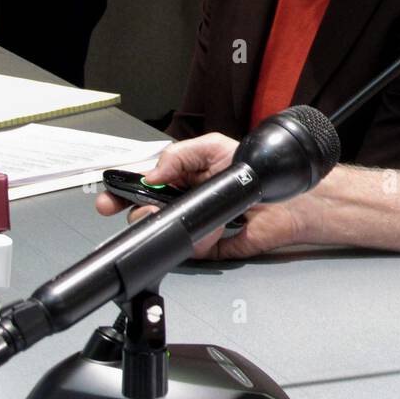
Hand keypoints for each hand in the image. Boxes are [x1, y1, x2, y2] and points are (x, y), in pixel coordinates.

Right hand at [93, 133, 299, 259]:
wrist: (290, 199)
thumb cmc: (254, 169)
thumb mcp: (213, 148)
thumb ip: (179, 155)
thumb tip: (151, 174)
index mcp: (178, 177)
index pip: (139, 187)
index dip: (120, 194)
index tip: (109, 200)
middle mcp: (181, 204)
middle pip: (143, 214)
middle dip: (136, 213)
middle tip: (143, 211)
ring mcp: (192, 227)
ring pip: (163, 235)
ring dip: (167, 227)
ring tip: (188, 216)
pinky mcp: (208, 248)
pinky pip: (191, 250)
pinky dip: (198, 242)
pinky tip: (214, 230)